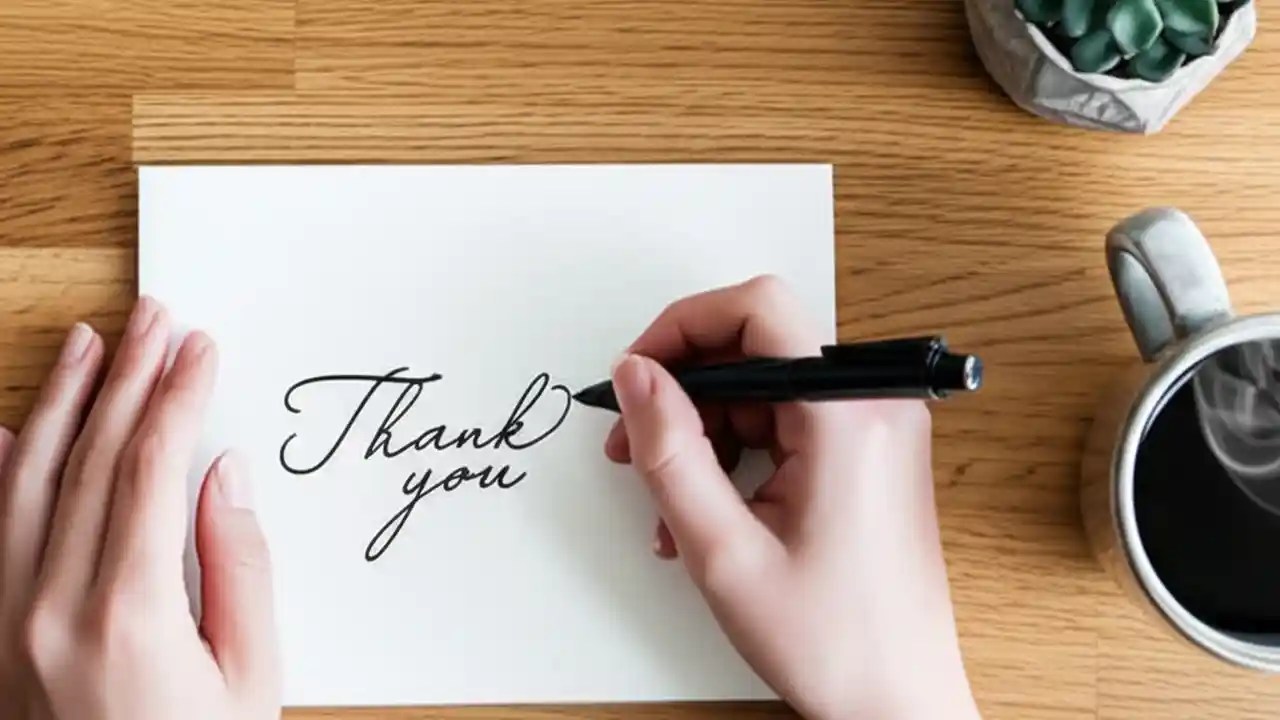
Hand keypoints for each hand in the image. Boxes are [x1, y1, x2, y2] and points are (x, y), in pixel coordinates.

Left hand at [0, 298, 279, 719]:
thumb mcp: (251, 679)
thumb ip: (239, 567)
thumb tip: (225, 475)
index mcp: (126, 614)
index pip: (150, 468)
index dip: (178, 396)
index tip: (200, 347)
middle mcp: (48, 607)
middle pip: (88, 459)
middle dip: (127, 376)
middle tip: (156, 317)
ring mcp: (5, 621)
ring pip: (21, 481)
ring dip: (56, 403)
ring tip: (85, 344)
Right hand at [605, 277, 979, 719]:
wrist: (899, 703)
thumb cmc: (834, 642)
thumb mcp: (723, 551)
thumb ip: (671, 451)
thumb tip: (635, 376)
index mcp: (848, 416)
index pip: (757, 309)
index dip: (683, 327)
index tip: (639, 374)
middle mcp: (874, 406)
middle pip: (756, 348)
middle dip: (684, 391)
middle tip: (634, 448)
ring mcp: (877, 429)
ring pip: (764, 389)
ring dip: (705, 433)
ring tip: (670, 504)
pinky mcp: (870, 453)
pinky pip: (788, 423)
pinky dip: (738, 454)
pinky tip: (709, 510)